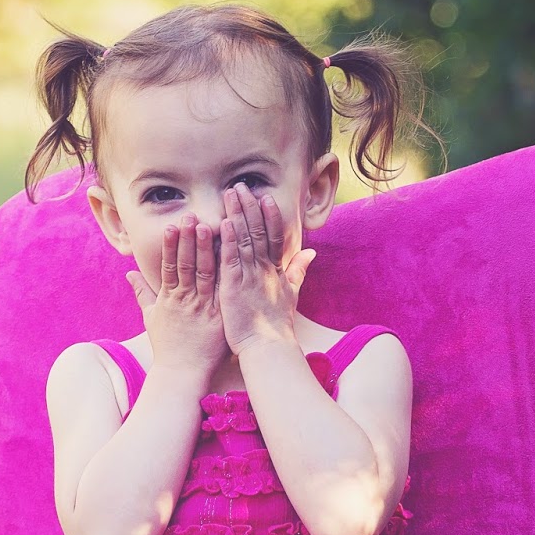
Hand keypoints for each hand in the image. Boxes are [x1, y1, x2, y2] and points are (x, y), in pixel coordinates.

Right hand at [127, 213, 228, 377]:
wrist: (182, 374)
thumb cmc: (167, 347)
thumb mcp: (151, 317)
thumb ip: (142, 293)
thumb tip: (129, 273)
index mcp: (169, 298)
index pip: (169, 266)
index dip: (170, 245)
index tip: (172, 226)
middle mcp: (185, 299)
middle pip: (186, 264)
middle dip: (187, 240)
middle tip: (190, 216)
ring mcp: (202, 308)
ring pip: (204, 273)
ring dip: (205, 249)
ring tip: (206, 227)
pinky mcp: (218, 317)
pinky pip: (223, 290)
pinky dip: (226, 272)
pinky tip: (231, 255)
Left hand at [217, 184, 316, 355]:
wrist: (269, 349)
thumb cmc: (277, 326)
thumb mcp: (291, 294)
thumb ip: (298, 271)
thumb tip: (310, 253)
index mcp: (276, 271)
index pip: (275, 237)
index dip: (270, 216)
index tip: (265, 196)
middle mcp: (265, 270)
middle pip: (258, 232)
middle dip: (250, 207)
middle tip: (240, 185)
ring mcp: (250, 277)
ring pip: (244, 240)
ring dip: (237, 215)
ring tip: (230, 194)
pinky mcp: (234, 287)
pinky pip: (231, 259)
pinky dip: (228, 240)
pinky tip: (224, 222)